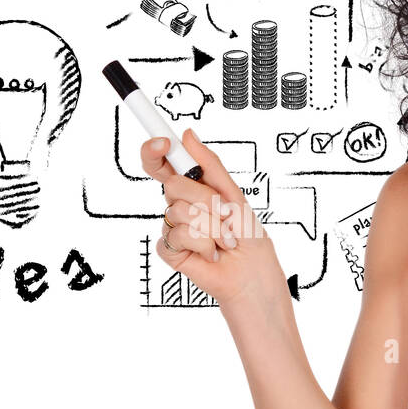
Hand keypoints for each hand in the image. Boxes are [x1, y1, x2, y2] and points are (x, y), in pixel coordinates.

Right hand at [140, 129, 286, 309]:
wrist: (251, 272)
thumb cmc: (247, 236)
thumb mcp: (233, 194)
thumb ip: (209, 164)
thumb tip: (188, 136)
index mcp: (194, 187)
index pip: (165, 163)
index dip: (156, 150)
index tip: (161, 143)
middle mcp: (181, 204)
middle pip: (173, 185)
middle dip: (204, 199)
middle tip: (223, 212)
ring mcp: (174, 226)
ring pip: (178, 212)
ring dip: (210, 226)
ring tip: (223, 238)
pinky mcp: (171, 249)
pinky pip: (176, 236)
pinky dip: (201, 244)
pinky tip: (210, 251)